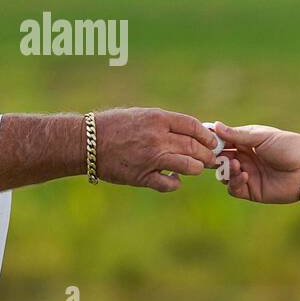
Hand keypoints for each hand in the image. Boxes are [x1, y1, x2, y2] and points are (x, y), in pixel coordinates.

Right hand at [94, 107, 218, 191]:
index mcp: (157, 119)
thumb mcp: (141, 116)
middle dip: (207, 154)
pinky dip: (176, 183)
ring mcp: (151, 158)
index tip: (211, 140)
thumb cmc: (114, 126)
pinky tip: (174, 180)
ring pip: (189, 166)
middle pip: (195, 147)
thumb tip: (191, 131)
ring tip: (195, 168)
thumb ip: (164, 123)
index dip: (206, 134)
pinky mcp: (143, 176)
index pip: (193, 126)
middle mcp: (157, 137)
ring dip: (196, 168)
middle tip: (211, 158)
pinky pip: (170, 184)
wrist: (88, 142)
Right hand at [212, 122, 299, 203]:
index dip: (213, 142)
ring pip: (224, 175)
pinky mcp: (252, 190)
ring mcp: (247, 174)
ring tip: (237, 165)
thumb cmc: (288, 146)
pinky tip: (245, 175)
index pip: (222, 141)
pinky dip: (235, 182)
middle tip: (215, 156)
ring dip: (226, 170)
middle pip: (219, 159)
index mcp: (245, 142)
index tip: (205, 141)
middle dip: (215, 158)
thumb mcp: (261, 137)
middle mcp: (243, 158)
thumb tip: (215, 126)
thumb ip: (237, 135)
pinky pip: (234, 188)